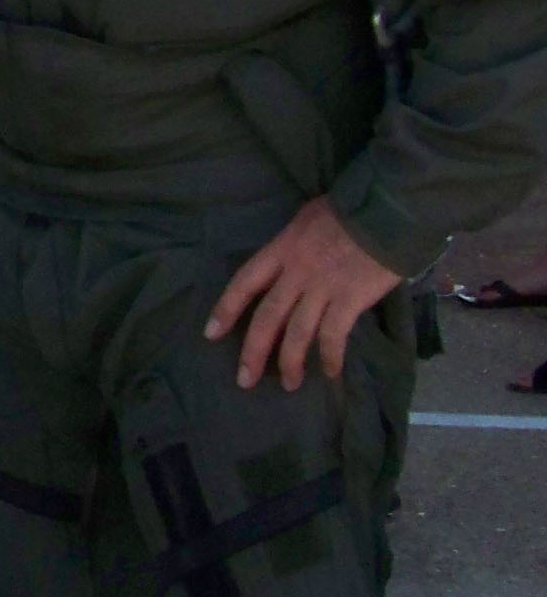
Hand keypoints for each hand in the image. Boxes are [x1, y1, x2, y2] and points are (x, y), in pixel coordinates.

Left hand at [205, 198, 402, 390]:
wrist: (386, 212)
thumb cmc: (346, 211)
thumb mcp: (304, 220)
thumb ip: (291, 245)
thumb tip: (286, 261)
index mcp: (280, 251)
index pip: (244, 283)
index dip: (226, 309)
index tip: (210, 334)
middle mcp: (295, 273)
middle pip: (267, 316)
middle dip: (253, 351)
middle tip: (244, 380)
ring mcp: (322, 288)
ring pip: (297, 333)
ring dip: (290, 362)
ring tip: (289, 384)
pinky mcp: (350, 300)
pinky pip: (333, 336)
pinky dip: (329, 356)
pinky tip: (329, 372)